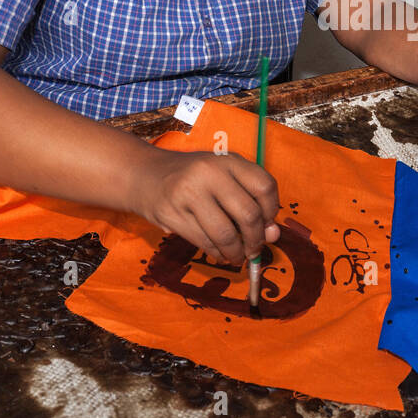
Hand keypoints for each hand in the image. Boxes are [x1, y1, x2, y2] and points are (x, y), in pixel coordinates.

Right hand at [137, 149, 280, 264]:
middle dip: (256, 240)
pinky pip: (205, 243)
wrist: (144, 175)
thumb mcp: (223, 177)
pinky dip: (218, 254)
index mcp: (228, 161)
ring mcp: (188, 193)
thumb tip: (273, 235)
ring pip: (226, 234)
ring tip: (238, 256)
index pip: (264, 186)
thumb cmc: (193, 178)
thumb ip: (250, 200)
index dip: (272, 211)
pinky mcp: (172, 214)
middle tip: (255, 249)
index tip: (267, 223)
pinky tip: (220, 253)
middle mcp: (209, 173)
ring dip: (237, 253)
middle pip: (248, 215)